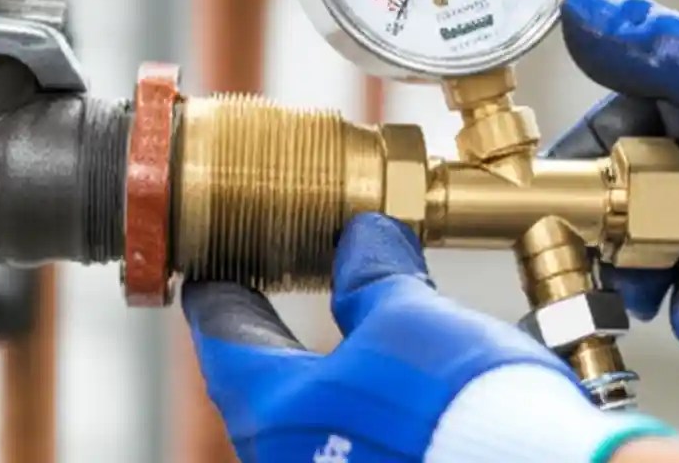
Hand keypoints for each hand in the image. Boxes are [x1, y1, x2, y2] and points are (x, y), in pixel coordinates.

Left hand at [183, 213, 671, 462]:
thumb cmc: (461, 413)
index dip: (219, 294)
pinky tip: (399, 395)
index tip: (217, 272)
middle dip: (274, 340)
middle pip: (262, 388)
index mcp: (272, 410)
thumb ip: (373, 274)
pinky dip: (363, 412)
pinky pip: (353, 446)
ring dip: (326, 377)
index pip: (222, 337)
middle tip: (276, 299)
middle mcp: (286, 460)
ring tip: (353, 339)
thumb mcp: (409, 315)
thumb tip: (365, 239)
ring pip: (310, 422)